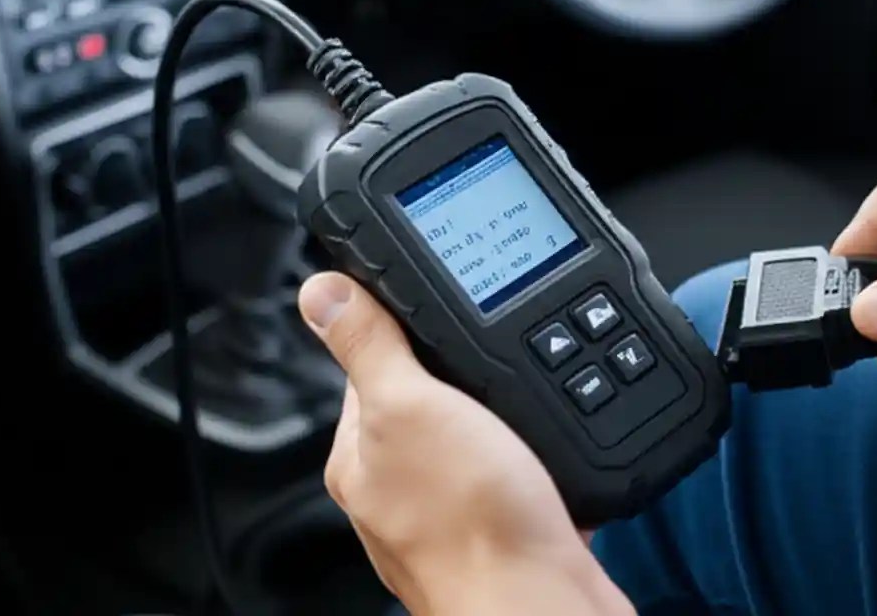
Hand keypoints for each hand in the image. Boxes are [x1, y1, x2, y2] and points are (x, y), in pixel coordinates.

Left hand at [298, 272, 631, 615]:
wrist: (542, 604)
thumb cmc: (472, 527)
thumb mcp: (409, 407)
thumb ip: (368, 347)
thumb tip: (322, 293)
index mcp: (358, 457)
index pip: (369, 369)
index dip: (406, 334)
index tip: (442, 312)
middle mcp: (400, 488)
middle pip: (432, 401)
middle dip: (471, 378)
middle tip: (501, 363)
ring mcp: (455, 511)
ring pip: (483, 438)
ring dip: (512, 420)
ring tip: (533, 411)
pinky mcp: (506, 529)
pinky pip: (523, 474)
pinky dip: (542, 460)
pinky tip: (554, 455)